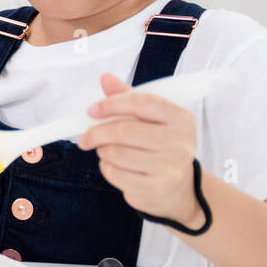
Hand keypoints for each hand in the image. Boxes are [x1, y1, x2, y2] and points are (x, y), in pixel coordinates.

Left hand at [77, 72, 202, 225]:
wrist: (177, 187)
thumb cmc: (159, 146)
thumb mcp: (149, 119)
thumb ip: (127, 97)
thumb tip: (106, 77)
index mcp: (180, 118)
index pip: (141, 102)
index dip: (111, 104)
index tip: (91, 110)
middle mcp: (180, 142)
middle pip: (124, 130)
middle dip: (97, 132)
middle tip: (85, 137)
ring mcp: (170, 167)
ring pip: (116, 153)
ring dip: (102, 151)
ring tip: (105, 151)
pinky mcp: (155, 188)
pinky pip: (116, 174)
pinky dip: (107, 168)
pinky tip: (115, 167)